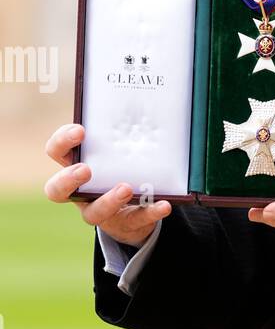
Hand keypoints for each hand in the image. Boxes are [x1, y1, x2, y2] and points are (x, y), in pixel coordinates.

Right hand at [44, 123, 171, 245]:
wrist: (138, 207)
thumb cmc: (123, 168)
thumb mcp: (120, 150)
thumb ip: (124, 134)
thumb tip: (147, 104)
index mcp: (75, 166)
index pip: (56, 152)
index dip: (62, 142)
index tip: (81, 130)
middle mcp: (81, 191)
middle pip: (57, 190)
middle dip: (69, 180)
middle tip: (86, 169)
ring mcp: (101, 211)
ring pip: (94, 213)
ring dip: (109, 200)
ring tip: (126, 188)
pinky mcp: (126, 224)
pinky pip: (137, 220)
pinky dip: (151, 212)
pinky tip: (164, 204)